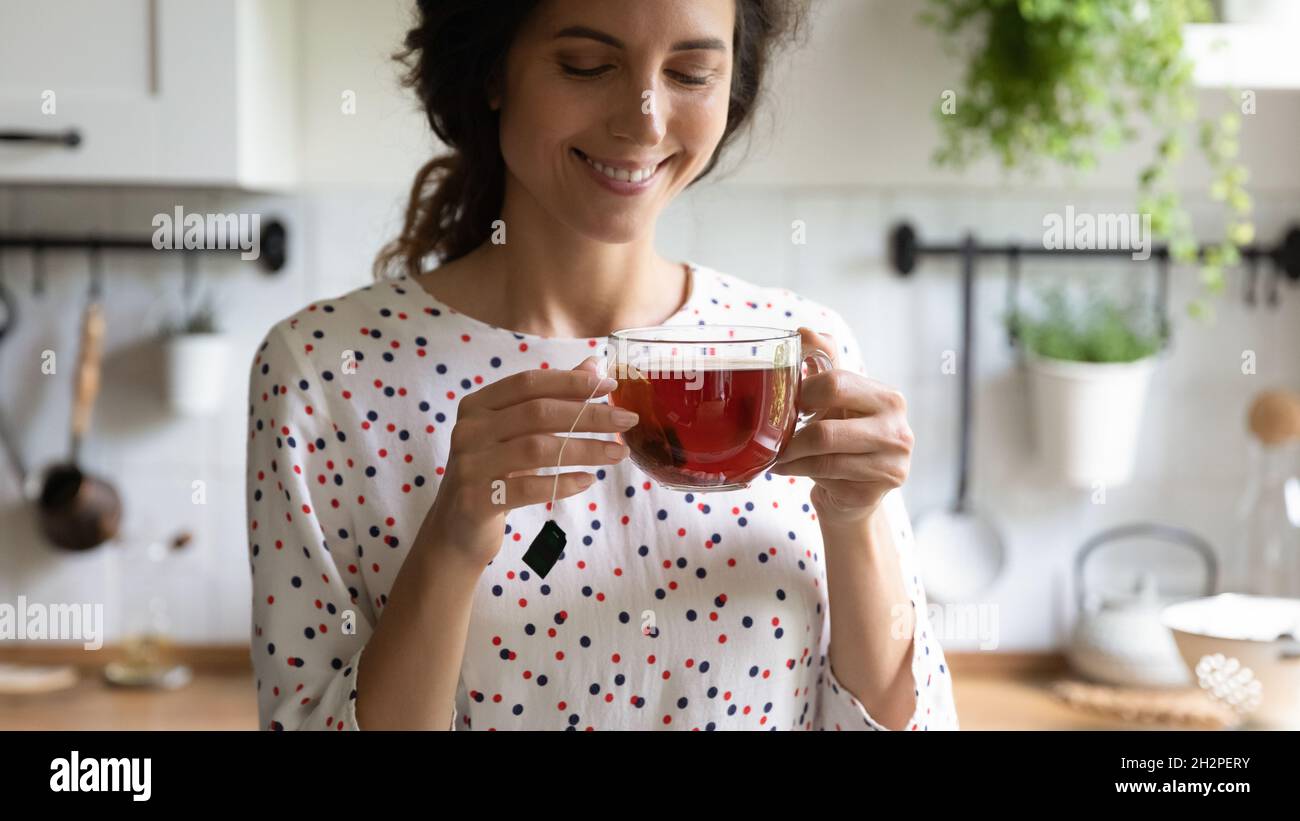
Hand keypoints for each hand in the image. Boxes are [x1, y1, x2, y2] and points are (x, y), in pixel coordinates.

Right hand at [414, 355, 638, 569]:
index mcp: (478, 405)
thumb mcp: (517, 434)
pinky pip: (528, 488)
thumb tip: (594, 366)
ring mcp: (469, 465)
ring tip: (619, 453)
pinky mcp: (476, 500)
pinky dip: (562, 483)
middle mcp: (468, 430)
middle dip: (589, 415)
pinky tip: (587, 480)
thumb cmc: (495, 474)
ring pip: (537, 448)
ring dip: (585, 449)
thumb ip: (552, 399)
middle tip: (628, 421)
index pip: (528, 383)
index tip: (610, 386)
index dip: (570, 381)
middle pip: (538, 413)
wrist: (457, 529)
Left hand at [771, 327, 913, 525]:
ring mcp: (892, 463)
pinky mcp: (877, 492)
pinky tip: (788, 469)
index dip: (801, 392)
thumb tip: (804, 331)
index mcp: (888, 398)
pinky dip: (799, 472)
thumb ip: (823, 362)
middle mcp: (898, 430)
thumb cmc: (844, 439)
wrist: (854, 491)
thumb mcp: (836, 399)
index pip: (836, 384)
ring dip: (791, 457)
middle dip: (791, 435)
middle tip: (772, 436)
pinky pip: (827, 476)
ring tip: (777, 455)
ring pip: (824, 457)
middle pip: (827, 429)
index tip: (785, 402)